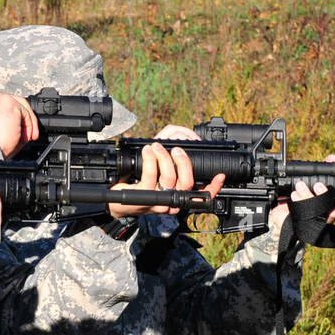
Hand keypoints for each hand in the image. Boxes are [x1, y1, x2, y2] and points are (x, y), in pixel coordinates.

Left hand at [106, 127, 224, 217]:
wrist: (114, 195)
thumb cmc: (137, 178)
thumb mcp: (158, 160)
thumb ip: (170, 143)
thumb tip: (182, 133)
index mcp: (178, 194)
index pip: (201, 196)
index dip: (213, 187)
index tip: (220, 175)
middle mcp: (171, 201)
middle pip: (187, 183)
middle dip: (184, 162)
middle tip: (176, 149)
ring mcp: (157, 201)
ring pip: (170, 179)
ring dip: (164, 158)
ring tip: (156, 146)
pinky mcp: (143, 197)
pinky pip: (151, 177)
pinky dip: (150, 160)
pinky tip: (147, 151)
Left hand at [267, 154, 334, 230]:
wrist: (282, 210)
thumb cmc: (303, 196)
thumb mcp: (313, 181)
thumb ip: (323, 170)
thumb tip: (333, 158)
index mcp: (334, 207)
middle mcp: (326, 217)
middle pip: (334, 212)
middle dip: (325, 196)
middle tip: (317, 185)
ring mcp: (314, 224)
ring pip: (317, 215)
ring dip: (309, 198)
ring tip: (300, 187)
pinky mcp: (301, 226)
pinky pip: (303, 219)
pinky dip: (299, 204)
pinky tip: (294, 196)